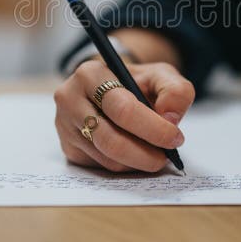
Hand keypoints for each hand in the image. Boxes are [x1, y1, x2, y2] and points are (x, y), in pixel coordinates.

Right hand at [53, 60, 194, 171]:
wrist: (112, 88)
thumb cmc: (136, 82)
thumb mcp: (160, 75)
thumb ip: (175, 90)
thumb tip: (170, 119)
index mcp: (90, 74)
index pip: (122, 109)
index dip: (152, 128)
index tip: (175, 138)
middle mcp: (70, 99)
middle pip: (110, 139)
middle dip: (145, 154)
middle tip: (167, 157)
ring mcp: (65, 126)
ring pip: (107, 157)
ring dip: (138, 162)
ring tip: (155, 154)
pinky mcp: (69, 148)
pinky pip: (101, 166)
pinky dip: (126, 165)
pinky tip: (137, 154)